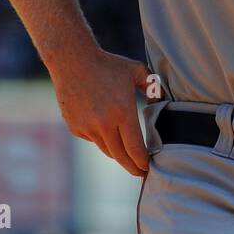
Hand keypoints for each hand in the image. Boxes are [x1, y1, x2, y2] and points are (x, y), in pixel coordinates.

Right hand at [49, 46, 152, 176]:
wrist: (72, 60)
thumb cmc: (108, 64)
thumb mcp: (137, 71)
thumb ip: (153, 88)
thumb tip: (160, 104)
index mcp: (122, 112)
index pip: (135, 148)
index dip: (143, 162)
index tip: (149, 168)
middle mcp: (103, 124)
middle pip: (121, 156)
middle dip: (133, 168)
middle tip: (142, 174)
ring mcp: (87, 127)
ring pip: (107, 150)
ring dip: (118, 154)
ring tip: (127, 155)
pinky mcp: (75, 127)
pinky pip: (93, 139)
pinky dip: (101, 138)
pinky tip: (104, 126)